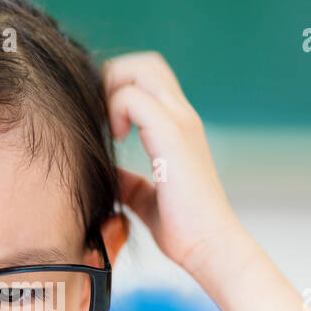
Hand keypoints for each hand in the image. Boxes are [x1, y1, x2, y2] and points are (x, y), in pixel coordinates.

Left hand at [103, 51, 238, 273]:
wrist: (209, 246)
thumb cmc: (183, 230)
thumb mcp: (146, 200)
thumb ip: (129, 182)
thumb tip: (108, 176)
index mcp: (178, 128)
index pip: (149, 78)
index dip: (119, 88)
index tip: (104, 124)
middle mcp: (182, 116)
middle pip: (145, 63)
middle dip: (112, 80)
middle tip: (101, 119)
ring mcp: (181, 122)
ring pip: (142, 68)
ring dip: (113, 89)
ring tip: (110, 128)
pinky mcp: (173, 135)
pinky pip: (134, 98)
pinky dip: (116, 109)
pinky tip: (116, 138)